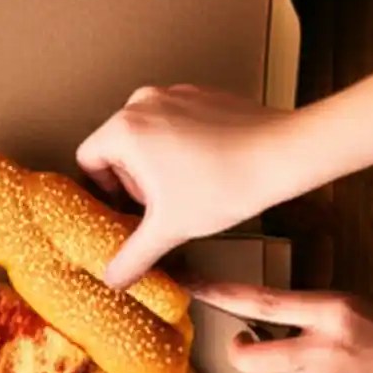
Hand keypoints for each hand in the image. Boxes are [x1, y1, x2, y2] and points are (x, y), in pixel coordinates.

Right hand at [76, 85, 309, 287]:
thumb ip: (133, 257)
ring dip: (157, 162)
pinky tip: (204, 168)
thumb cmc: (228, 181)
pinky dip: (180, 144)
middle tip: (162, 201)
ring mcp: (173, 95)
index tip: (128, 204)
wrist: (283, 154)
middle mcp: (143, 103)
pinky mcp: (200, 95)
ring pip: (145, 134)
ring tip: (186, 185)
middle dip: (135, 178)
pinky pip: (173, 122)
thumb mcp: (169, 229)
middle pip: (117, 147)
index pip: (88, 159)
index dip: (105, 189)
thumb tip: (113, 277)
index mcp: (125, 129)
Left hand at [191, 282, 372, 372]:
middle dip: (236, 347)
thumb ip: (306, 311)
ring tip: (277, 359)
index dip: (218, 293)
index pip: (261, 299)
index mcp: (332, 308)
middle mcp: (324, 344)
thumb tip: (257, 316)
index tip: (188, 283)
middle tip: (244, 338)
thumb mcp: (351, 306)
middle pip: (248, 352)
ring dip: (256, 368)